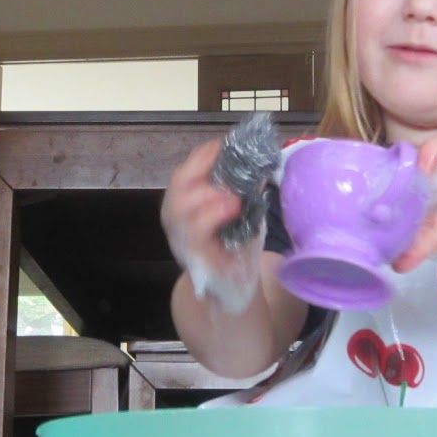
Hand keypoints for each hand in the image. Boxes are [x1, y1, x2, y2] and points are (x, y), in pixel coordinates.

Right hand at [160, 138, 265, 313]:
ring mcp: (183, 241)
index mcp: (186, 206)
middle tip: (226, 165)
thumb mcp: (245, 217)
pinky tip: (233, 209)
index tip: (222, 143)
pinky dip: (212, 217)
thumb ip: (247, 193)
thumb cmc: (235, 251)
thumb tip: (259, 166)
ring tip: (233, 193)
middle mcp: (177, 221)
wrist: (233, 293)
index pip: (185, 173)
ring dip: (208, 195)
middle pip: (177, 186)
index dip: (201, 156)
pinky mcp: (194, 259)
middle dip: (200, 169)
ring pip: (180, 209)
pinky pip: (195, 235)